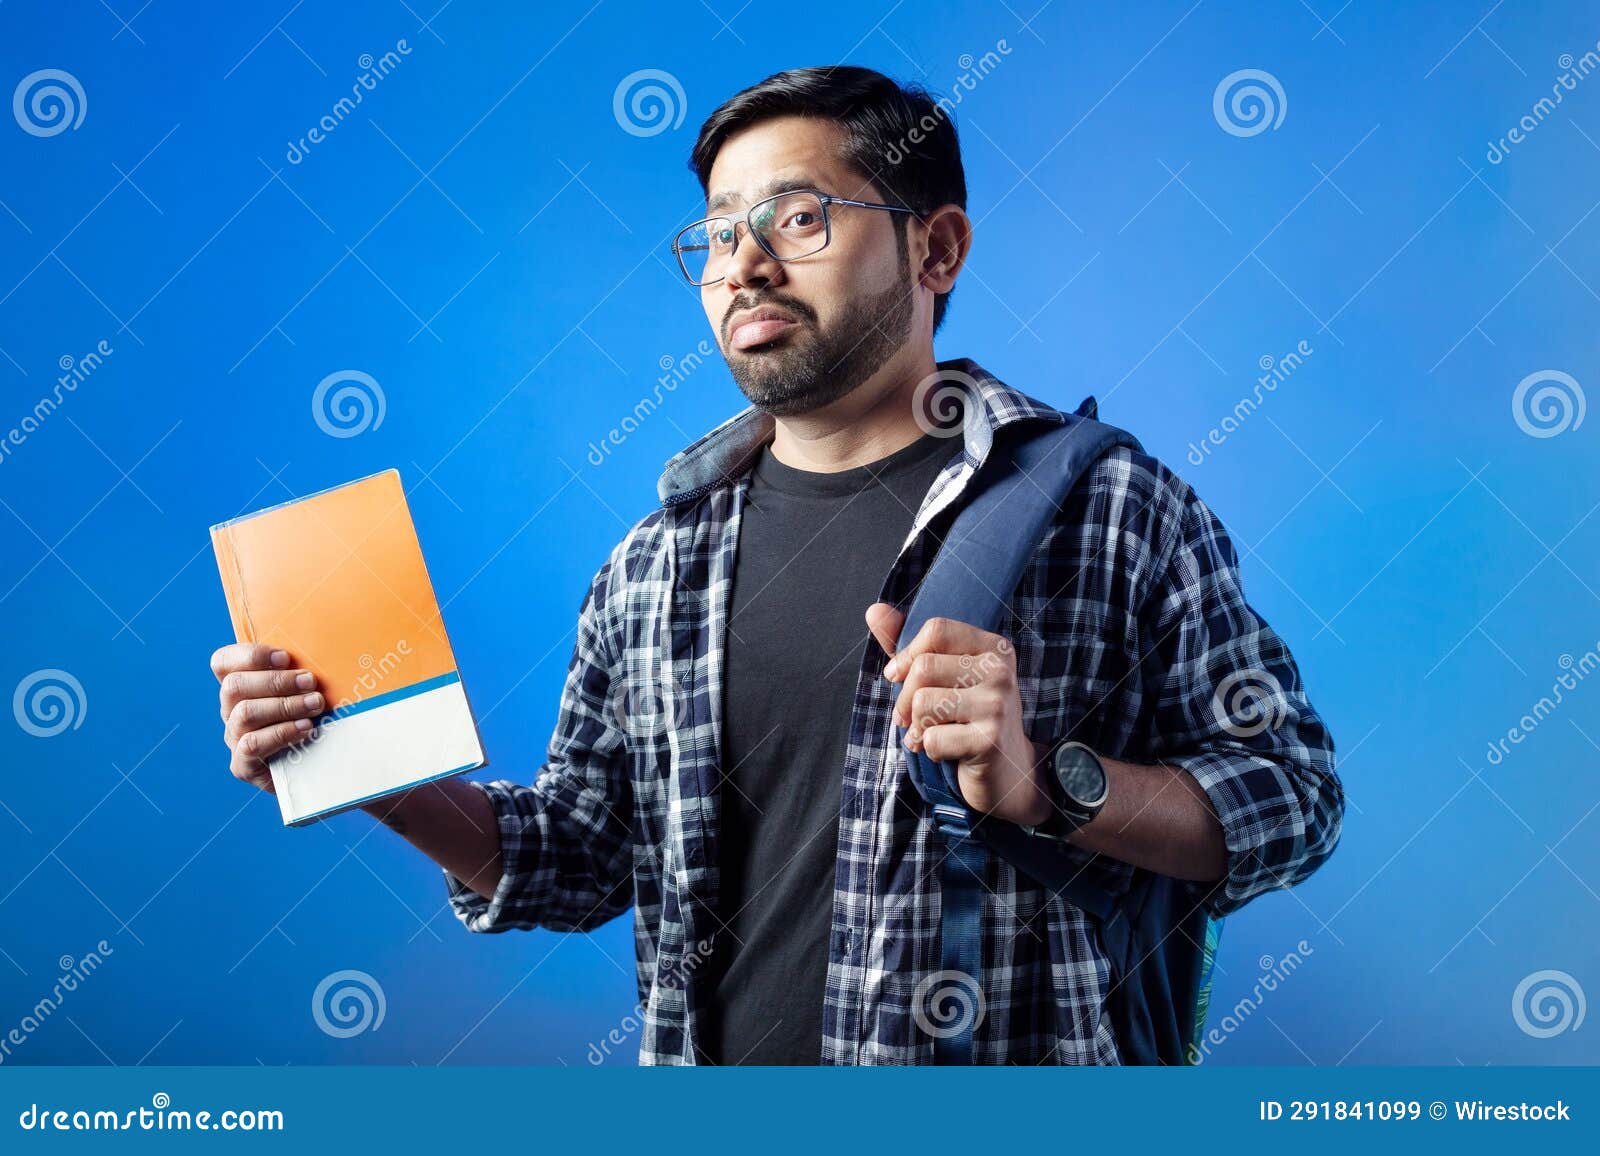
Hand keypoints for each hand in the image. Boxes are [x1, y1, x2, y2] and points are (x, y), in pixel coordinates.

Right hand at [209, 643, 324, 793]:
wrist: (315, 772)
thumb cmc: (313, 721)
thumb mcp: (307, 692)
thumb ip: (303, 672)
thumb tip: (326, 645)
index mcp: (241, 688)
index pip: (223, 662)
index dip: (249, 655)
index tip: (285, 657)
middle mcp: (231, 711)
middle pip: (234, 686)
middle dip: (275, 680)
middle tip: (310, 682)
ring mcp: (234, 738)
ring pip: (245, 713)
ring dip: (284, 705)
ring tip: (315, 705)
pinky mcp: (243, 765)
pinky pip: (252, 744)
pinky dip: (281, 733)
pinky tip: (306, 729)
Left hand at [866, 604, 1052, 826]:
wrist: (1008, 772)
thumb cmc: (967, 717)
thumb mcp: (942, 676)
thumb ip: (907, 643)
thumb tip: (873, 610)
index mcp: (993, 647)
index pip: (937, 629)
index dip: (907, 654)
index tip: (897, 676)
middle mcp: (1000, 670)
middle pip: (924, 668)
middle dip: (905, 699)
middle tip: (910, 718)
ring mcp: (997, 704)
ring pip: (923, 703)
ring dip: (916, 726)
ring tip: (929, 734)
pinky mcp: (990, 739)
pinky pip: (932, 738)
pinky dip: (928, 749)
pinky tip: (945, 752)